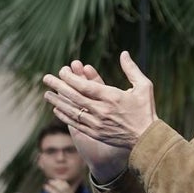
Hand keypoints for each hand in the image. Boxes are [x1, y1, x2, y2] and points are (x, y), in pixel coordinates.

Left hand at [43, 52, 155, 176]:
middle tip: (46, 78)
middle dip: (58, 86)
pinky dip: (64, 116)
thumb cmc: (146, 110)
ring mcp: (97, 123)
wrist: (147, 139)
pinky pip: (75, 124)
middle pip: (74, 97)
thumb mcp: (144, 86)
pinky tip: (57, 109)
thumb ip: (131, 69)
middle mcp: (102, 110)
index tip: (62, 71)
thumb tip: (124, 53)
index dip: (71, 78)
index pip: (85, 86)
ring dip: (57, 101)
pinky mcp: (95, 133)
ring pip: (72, 111)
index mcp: (112, 97)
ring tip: (46, 94)